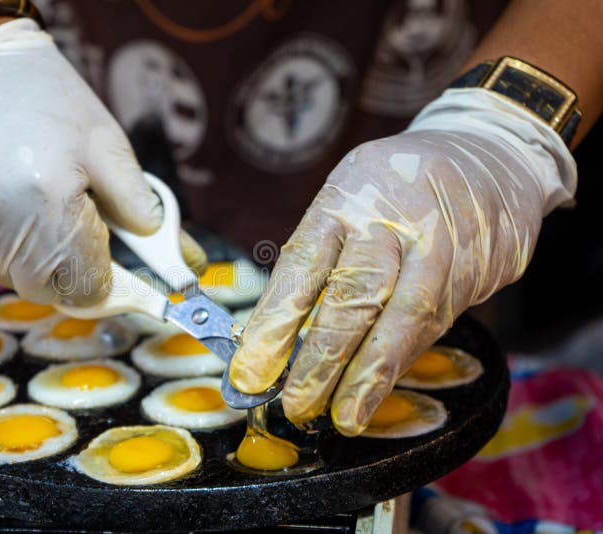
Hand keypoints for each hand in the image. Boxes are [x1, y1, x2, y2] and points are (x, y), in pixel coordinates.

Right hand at [0, 19, 205, 304]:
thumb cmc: (45, 97)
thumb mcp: (107, 144)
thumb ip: (143, 208)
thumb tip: (182, 258)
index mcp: (48, 197)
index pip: (85, 284)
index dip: (108, 283)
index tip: (117, 270)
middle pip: (46, 289)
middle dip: (72, 274)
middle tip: (81, 236)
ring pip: (10, 277)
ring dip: (35, 259)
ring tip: (40, 206)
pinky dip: (1, 245)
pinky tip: (8, 204)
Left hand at [230, 89, 575, 435]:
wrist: (488, 154)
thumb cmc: (394, 187)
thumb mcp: (347, 202)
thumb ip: (321, 265)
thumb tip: (278, 341)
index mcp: (347, 196)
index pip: (303, 265)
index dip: (274, 324)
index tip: (250, 373)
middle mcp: (395, 214)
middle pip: (356, 294)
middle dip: (324, 359)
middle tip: (298, 405)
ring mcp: (445, 237)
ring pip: (408, 314)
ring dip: (372, 374)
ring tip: (346, 416)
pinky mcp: (483, 262)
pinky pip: (442, 318)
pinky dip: (406, 357)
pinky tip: (382, 383)